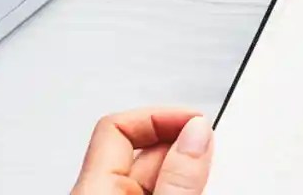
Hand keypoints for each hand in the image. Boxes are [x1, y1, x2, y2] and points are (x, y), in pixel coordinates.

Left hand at [71, 108, 213, 194]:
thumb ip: (177, 178)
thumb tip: (196, 133)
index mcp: (93, 189)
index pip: (118, 126)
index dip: (159, 115)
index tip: (196, 121)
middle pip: (139, 151)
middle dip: (178, 142)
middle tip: (210, 146)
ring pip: (149, 176)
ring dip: (181, 167)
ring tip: (210, 168)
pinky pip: (152, 193)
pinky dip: (177, 186)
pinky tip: (196, 187)